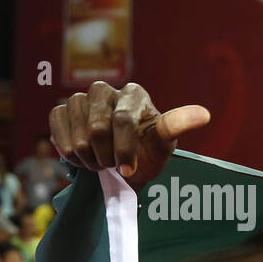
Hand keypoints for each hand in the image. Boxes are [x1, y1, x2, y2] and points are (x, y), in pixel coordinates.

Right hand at [49, 82, 209, 191]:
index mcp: (134, 94)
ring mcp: (81, 99)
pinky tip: (83, 156)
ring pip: (78, 134)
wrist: (123, 167)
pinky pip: (57, 130)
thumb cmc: (147, 153)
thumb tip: (205, 114)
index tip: (129, 171)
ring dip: (89, 157)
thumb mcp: (165, 145)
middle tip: (114, 166)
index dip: (124, 149)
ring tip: (101, 162)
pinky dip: (70, 151)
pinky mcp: (61, 110)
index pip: (122, 119)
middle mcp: (105, 90)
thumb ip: (177, 126)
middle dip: (106, 156)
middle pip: (97, 127)